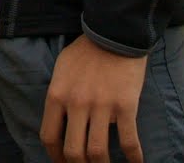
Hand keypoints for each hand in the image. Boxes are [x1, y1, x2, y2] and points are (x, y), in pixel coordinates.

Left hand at [39, 36, 146, 162]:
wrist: (113, 34)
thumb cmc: (85, 51)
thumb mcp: (61, 70)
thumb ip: (58, 95)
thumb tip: (58, 121)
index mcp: (57, 95)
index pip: (49, 136)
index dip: (55, 157)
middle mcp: (76, 104)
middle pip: (73, 151)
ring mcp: (101, 106)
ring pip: (98, 152)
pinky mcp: (125, 106)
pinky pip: (128, 142)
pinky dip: (133, 158)